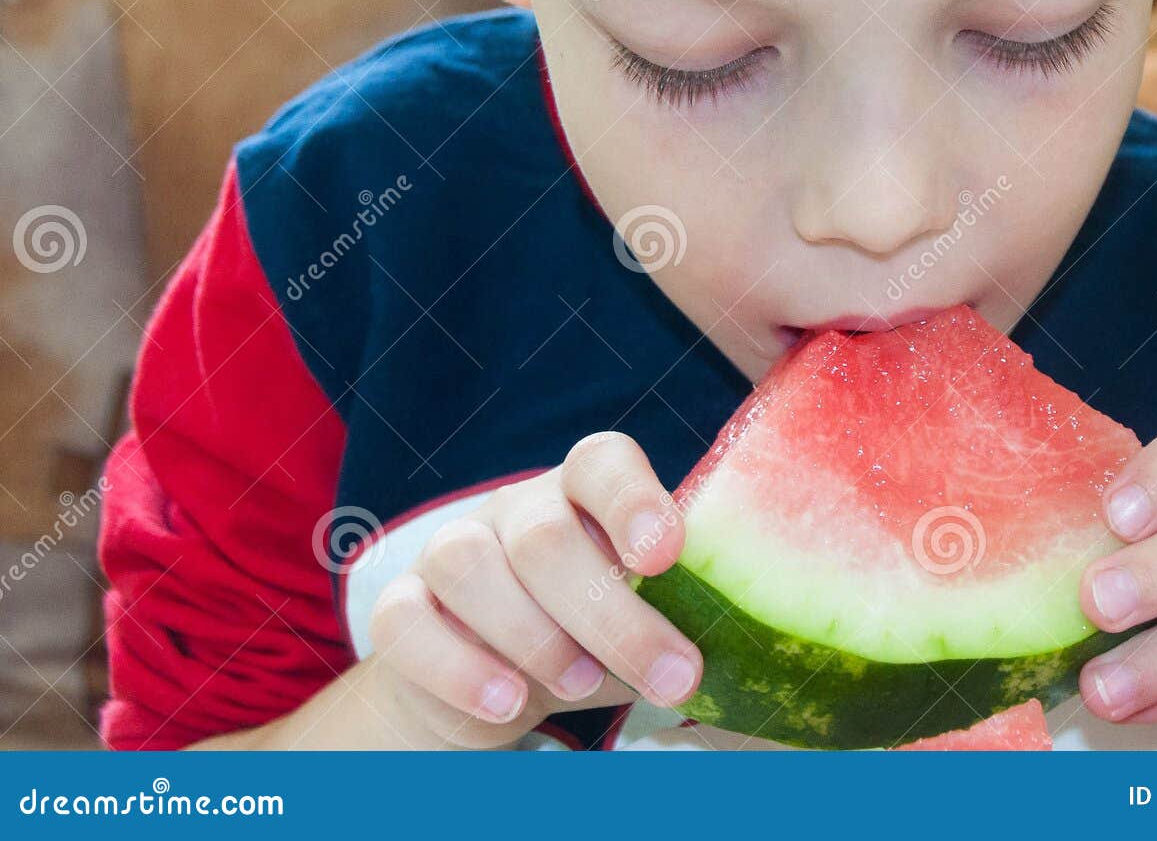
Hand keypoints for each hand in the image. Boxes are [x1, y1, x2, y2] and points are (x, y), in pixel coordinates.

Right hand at [366, 432, 701, 747]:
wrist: (487, 683)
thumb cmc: (586, 638)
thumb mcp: (636, 623)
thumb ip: (675, 622)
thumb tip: (749, 658)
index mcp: (581, 495)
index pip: (602, 462)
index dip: (633, 499)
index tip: (665, 553)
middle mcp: (514, 510)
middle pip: (545, 536)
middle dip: (611, 614)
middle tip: (669, 676)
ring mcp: (448, 550)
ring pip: (469, 565)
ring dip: (532, 633)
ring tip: (578, 685)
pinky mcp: (399, 605)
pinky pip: (406, 621)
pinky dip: (459, 667)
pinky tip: (506, 702)